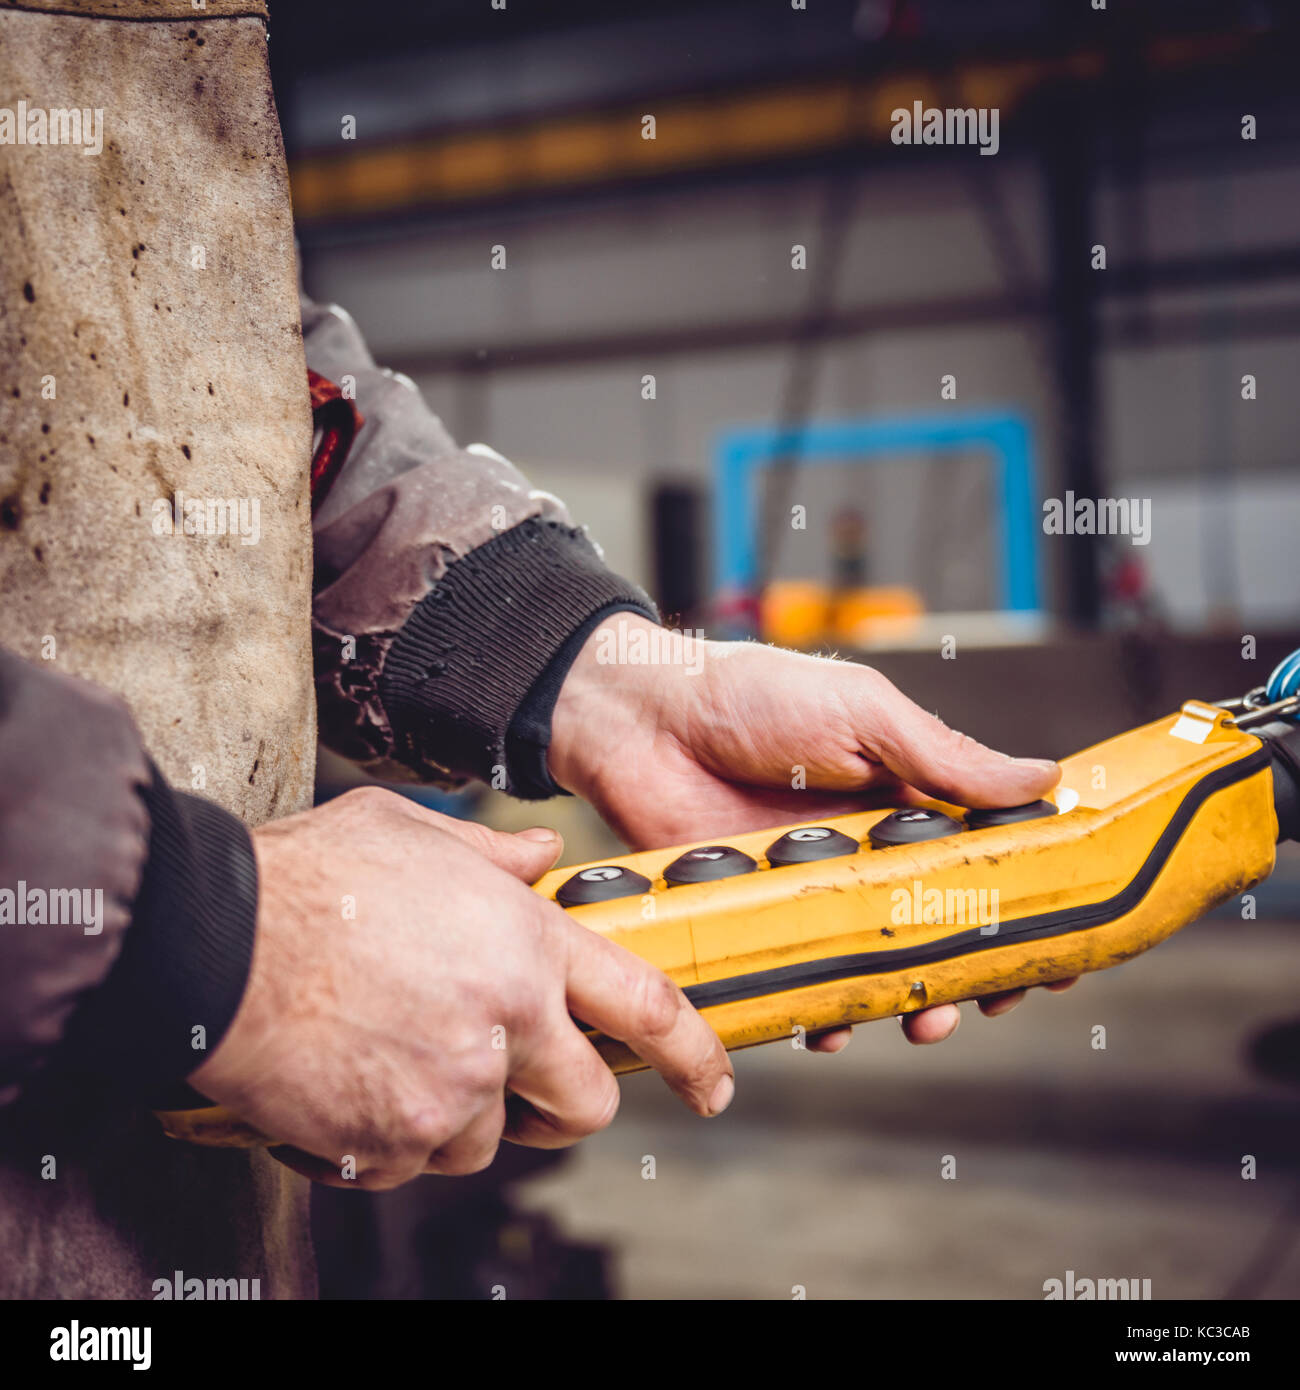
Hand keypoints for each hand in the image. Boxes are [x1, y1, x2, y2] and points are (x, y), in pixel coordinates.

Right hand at [189, 786, 733, 1187]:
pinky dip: (391, 1138)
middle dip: (566, 1101)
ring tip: (401, 1057)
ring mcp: (452, 1093)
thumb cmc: (310, 880)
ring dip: (462, 1114)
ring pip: (493, 1140)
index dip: (693, 1053)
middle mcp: (506, 1026)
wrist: (213, 943)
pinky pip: (414, 1163)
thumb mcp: (413, 832)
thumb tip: (542, 856)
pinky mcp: (392, 1144)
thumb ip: (493, 853)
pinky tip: (351, 1083)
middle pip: (586, 1105)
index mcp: (527, 945)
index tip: (713, 1083)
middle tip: (531, 1086)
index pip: (646, 1007)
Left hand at [550, 614, 1076, 1047]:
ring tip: (924, 1022)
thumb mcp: (862, 713)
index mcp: (905, 800)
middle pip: (941, 929)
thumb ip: (944, 756)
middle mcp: (867, 853)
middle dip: (976, 972)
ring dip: (909, 1002)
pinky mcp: (760, 919)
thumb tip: (1045, 779)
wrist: (642, 719)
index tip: (1064, 949)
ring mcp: (814, 891)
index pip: (985, 862)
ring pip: (877, 965)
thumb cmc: (752, 695)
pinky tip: (830, 1024)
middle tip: (994, 1000)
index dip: (1027, 905)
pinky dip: (820, 1009)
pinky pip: (800, 978)